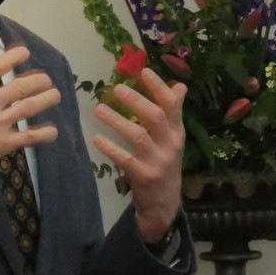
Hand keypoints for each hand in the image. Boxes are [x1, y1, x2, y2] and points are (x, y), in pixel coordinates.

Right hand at [0, 46, 60, 227]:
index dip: (14, 56)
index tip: (25, 52)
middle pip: (21, 86)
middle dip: (38, 80)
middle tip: (46, 80)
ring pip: (29, 107)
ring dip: (46, 99)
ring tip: (55, 95)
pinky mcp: (2, 144)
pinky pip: (29, 137)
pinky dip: (44, 134)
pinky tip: (53, 131)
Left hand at [93, 68, 185, 242]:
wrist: (165, 203)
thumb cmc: (165, 163)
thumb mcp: (173, 138)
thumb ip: (174, 113)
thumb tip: (180, 86)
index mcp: (177, 131)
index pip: (172, 104)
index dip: (159, 87)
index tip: (144, 71)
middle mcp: (171, 144)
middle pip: (155, 117)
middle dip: (136, 100)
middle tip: (116, 88)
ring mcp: (158, 161)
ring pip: (138, 136)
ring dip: (117, 121)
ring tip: (98, 109)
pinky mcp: (144, 176)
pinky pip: (125, 160)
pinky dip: (110, 148)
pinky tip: (96, 139)